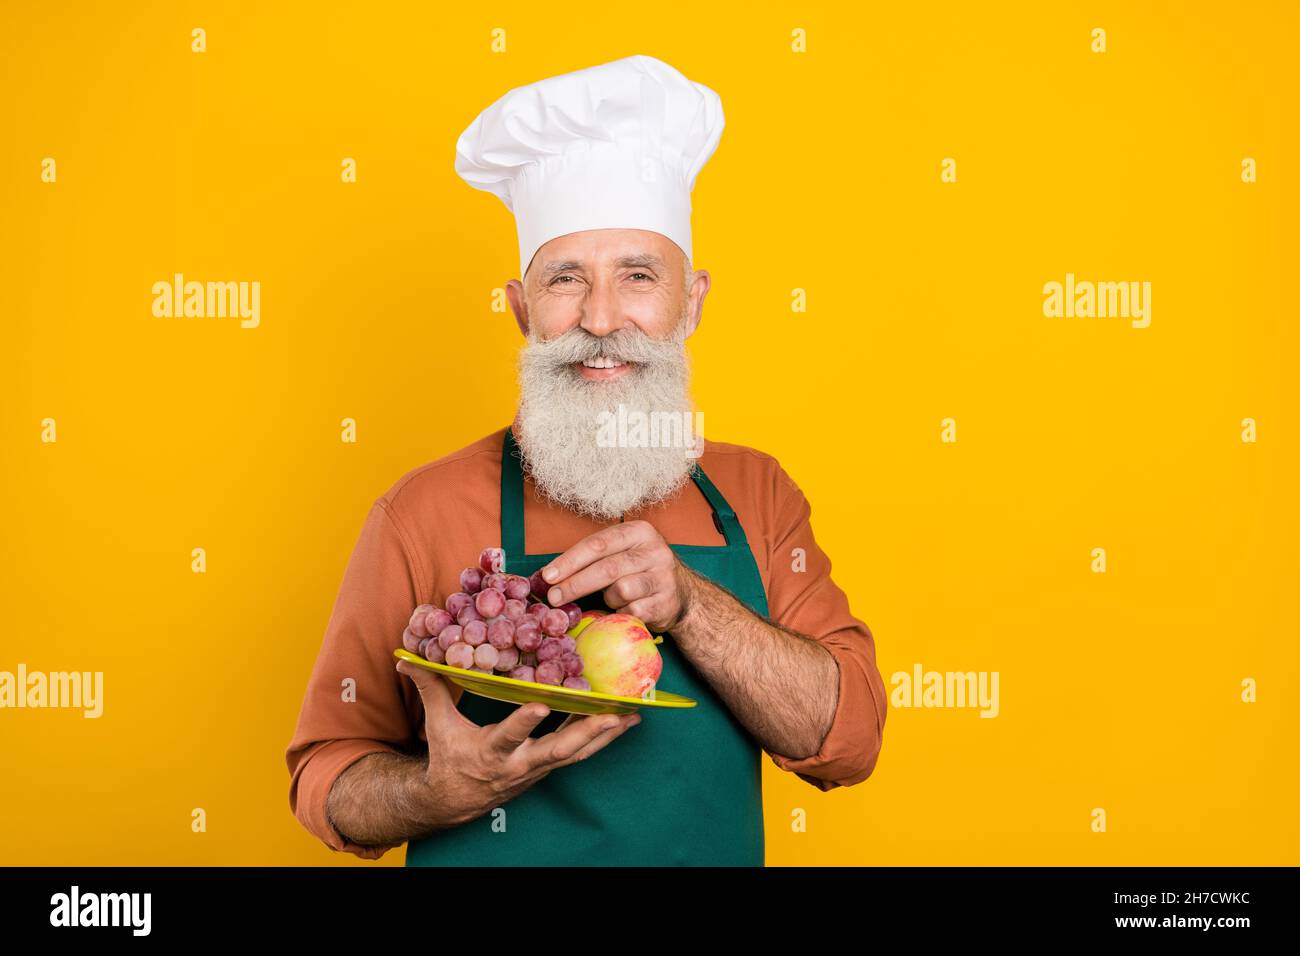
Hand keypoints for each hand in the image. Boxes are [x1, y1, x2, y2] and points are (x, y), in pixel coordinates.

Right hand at [395, 660, 639, 825]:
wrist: (455, 801)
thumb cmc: (448, 758)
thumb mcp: (437, 725)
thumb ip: (429, 689)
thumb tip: (407, 659)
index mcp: (490, 752)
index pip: (508, 736)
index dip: (524, 723)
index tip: (541, 704)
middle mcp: (519, 763)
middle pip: (557, 749)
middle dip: (586, 732)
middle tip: (613, 715)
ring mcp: (538, 768)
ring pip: (576, 752)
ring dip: (605, 734)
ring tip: (632, 714)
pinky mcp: (549, 767)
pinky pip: (580, 752)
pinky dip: (602, 737)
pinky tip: (624, 720)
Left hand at [539, 520, 697, 631]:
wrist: (681, 593)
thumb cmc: (639, 570)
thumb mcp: (621, 553)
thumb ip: (593, 558)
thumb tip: (551, 576)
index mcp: (639, 531)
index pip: (598, 544)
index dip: (570, 561)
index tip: (548, 576)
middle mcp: (654, 551)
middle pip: (607, 569)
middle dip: (575, 584)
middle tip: (554, 597)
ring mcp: (663, 577)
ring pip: (620, 591)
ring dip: (608, 599)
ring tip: (613, 598)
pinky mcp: (666, 602)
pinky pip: (632, 612)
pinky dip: (622, 613)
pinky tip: (627, 608)